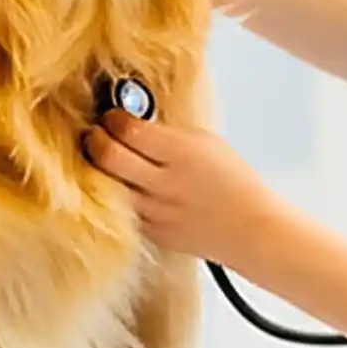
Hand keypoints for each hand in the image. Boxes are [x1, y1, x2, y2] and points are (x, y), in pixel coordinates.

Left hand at [82, 110, 285, 263]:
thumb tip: (133, 121)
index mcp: (182, 154)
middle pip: (109, 157)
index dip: (113, 118)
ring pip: (108, 186)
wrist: (251, 229)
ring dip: (100, 168)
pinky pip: (122, 209)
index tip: (111, 115)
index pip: (129, 130)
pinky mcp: (153, 233)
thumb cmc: (235, 182)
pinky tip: (121, 183)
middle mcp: (166, 184)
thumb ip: (168, 133)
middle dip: (95, 139)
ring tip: (103, 157)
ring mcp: (156, 212)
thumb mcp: (207, 142)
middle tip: (96, 132)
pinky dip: (116, 194)